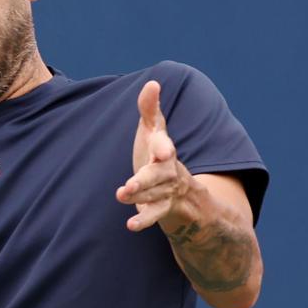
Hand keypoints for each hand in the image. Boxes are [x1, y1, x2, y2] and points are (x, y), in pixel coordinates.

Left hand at [116, 80, 192, 231]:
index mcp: (165, 151)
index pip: (165, 147)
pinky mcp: (161, 208)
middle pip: (159, 175)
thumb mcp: (154, 131)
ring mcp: (166, 191)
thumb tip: (152, 82)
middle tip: (128, 185)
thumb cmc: (159, 154)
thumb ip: (150, 109)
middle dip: (145, 179)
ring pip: (155, 194)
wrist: (186, 192)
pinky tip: (130, 225)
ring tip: (121, 195)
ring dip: (139, 196)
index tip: (163, 151)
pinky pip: (155, 215)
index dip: (163, 148)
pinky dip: (143, 220)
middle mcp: (168, 171)